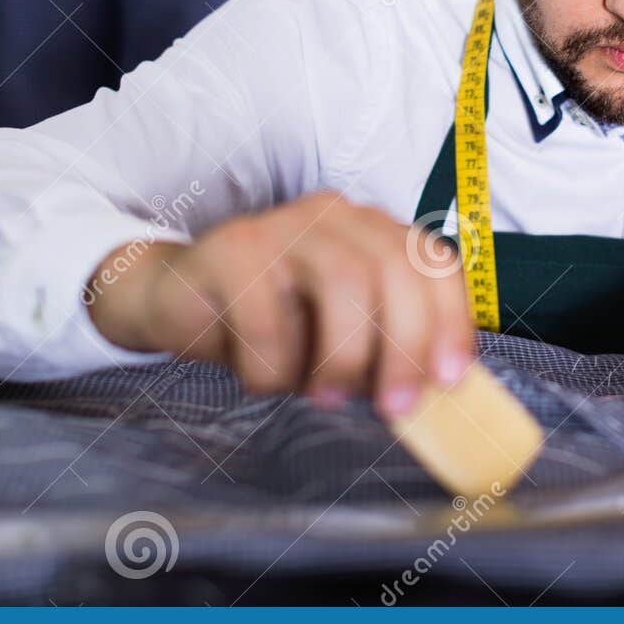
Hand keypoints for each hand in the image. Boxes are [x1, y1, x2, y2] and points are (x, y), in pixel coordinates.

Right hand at [85, 191, 474, 417]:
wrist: (173, 300)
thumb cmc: (269, 323)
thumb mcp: (339, 337)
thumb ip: (386, 348)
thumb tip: (439, 392)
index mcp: (373, 231)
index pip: (433, 265)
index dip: (449, 322)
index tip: (449, 381)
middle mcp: (335, 217)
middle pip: (395, 268)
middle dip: (404, 345)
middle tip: (394, 406)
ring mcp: (282, 226)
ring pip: (342, 280)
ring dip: (343, 354)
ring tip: (325, 396)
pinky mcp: (230, 249)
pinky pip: (268, 314)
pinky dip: (273, 365)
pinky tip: (262, 379)